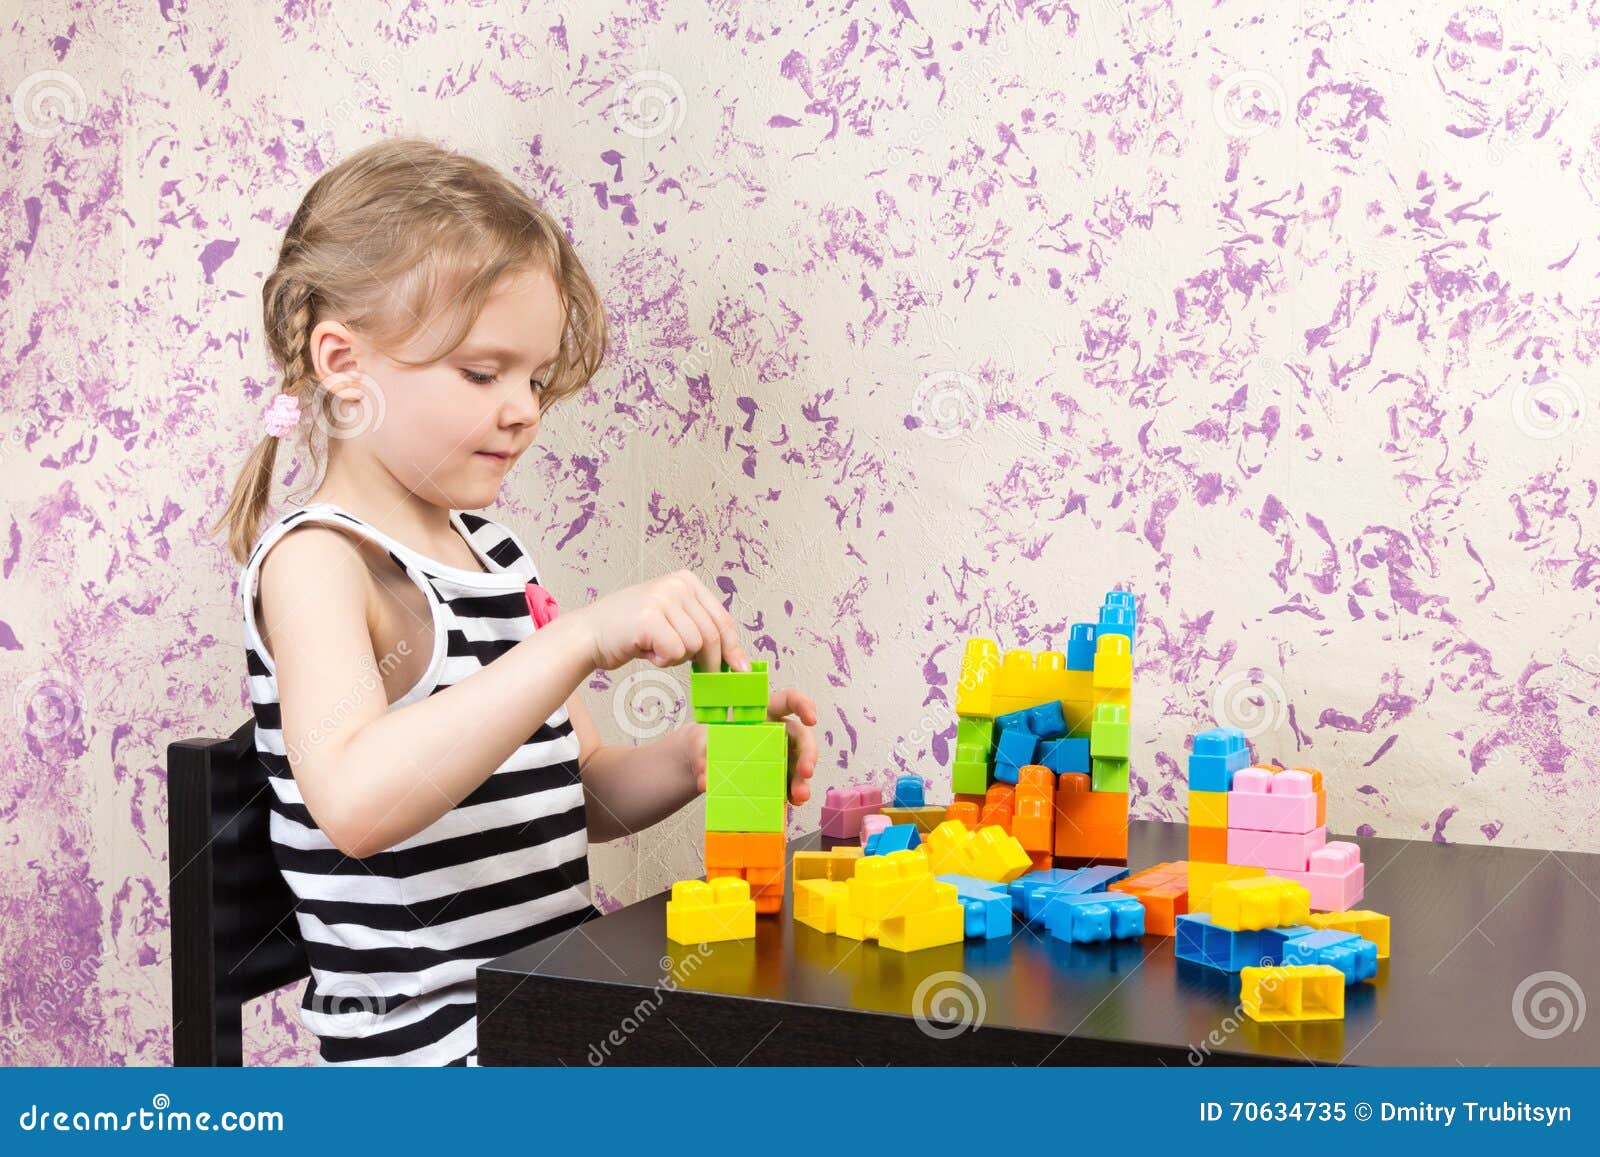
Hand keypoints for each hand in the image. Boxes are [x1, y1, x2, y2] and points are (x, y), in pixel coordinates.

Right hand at [573, 570, 748, 672]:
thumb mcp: (672, 621)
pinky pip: (675, 653)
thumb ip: (700, 630)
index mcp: (686, 581)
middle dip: (710, 662)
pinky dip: (662, 661)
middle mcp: (676, 584)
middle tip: (703, 676)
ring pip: (695, 646)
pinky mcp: (650, 618)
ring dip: (677, 659)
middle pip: (713, 635)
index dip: (733, 648)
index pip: (722, 618)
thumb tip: (735, 660)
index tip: (740, 669)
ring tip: (655, 649)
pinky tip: (645, 651)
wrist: (588, 634)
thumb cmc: (630, 631)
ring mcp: (662, 598)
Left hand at [690, 687, 819, 805]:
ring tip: (799, 796)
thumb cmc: (709, 741)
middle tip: (806, 771)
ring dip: (802, 780)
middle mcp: (778, 733)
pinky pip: (790, 783)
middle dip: (807, 754)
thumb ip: (703, 756)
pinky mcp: (778, 775)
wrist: (705, 761)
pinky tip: (792, 802)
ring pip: (799, 764)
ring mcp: (781, 755)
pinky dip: (793, 793)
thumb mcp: (702, 742)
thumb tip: (705, 781)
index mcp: (764, 712)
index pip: (789, 700)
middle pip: (801, 738)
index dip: (804, 706)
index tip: (811, 719)